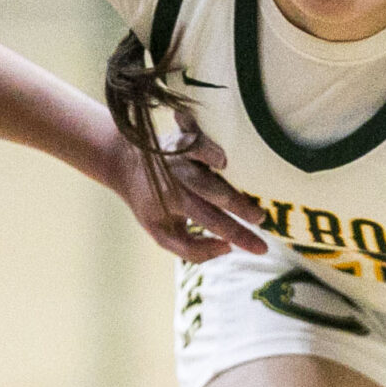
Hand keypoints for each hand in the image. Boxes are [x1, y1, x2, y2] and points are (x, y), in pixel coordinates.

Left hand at [108, 124, 267, 262]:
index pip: (214, 223)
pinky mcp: (181, 136)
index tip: (263, 248)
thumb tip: (227, 247)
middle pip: (217, 193)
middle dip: (241, 206)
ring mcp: (180, 156)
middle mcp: (178, 179)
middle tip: (261, 218)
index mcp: (175, 203)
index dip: (240, 236)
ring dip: (226, 171)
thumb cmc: (151, 203)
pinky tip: (219, 158)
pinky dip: (207, 144)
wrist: (122, 164)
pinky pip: (197, 137)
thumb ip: (193, 250)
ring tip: (247, 186)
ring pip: (206, 162)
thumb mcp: (163, 234)